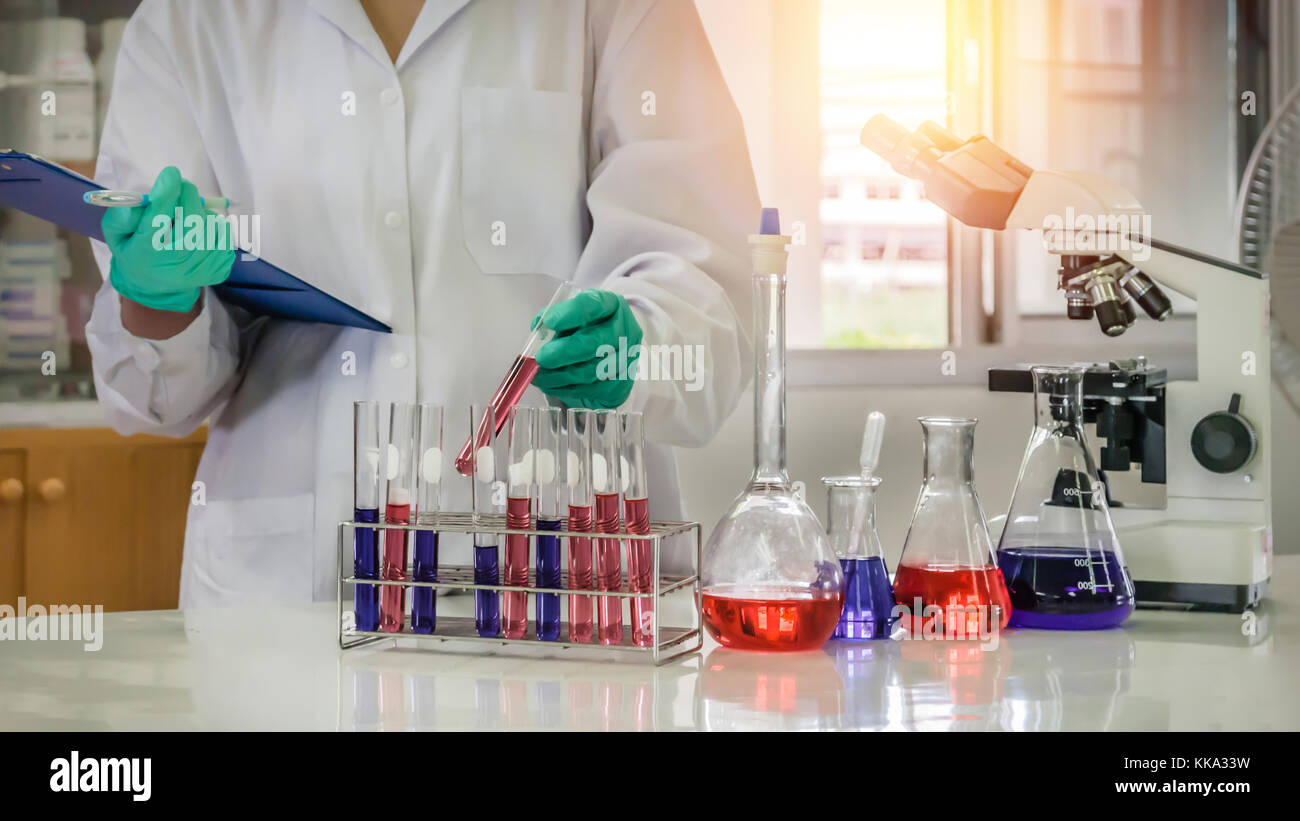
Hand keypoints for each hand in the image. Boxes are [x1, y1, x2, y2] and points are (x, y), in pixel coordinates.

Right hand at [102, 166, 234, 312]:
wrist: (153, 286)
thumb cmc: (134, 250)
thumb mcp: (116, 234)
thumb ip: (121, 216)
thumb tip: (139, 199)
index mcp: (146, 251)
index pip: (159, 217)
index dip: (168, 192)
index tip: (172, 174)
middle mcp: (175, 263)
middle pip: (193, 219)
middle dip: (189, 197)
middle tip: (181, 190)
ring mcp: (200, 269)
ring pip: (213, 226)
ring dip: (202, 213)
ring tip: (187, 218)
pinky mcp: (218, 271)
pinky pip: (225, 237)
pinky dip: (215, 227)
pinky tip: (200, 233)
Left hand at [532, 289, 642, 408]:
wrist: (611, 354)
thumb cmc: (588, 329)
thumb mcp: (574, 315)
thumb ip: (555, 317)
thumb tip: (538, 330)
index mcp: (612, 306)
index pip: (596, 305)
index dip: (572, 313)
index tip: (550, 321)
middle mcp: (624, 331)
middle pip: (595, 343)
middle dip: (563, 352)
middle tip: (541, 357)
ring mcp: (625, 359)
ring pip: (590, 371)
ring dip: (559, 375)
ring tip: (538, 374)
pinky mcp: (620, 384)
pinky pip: (589, 390)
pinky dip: (564, 388)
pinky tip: (550, 384)